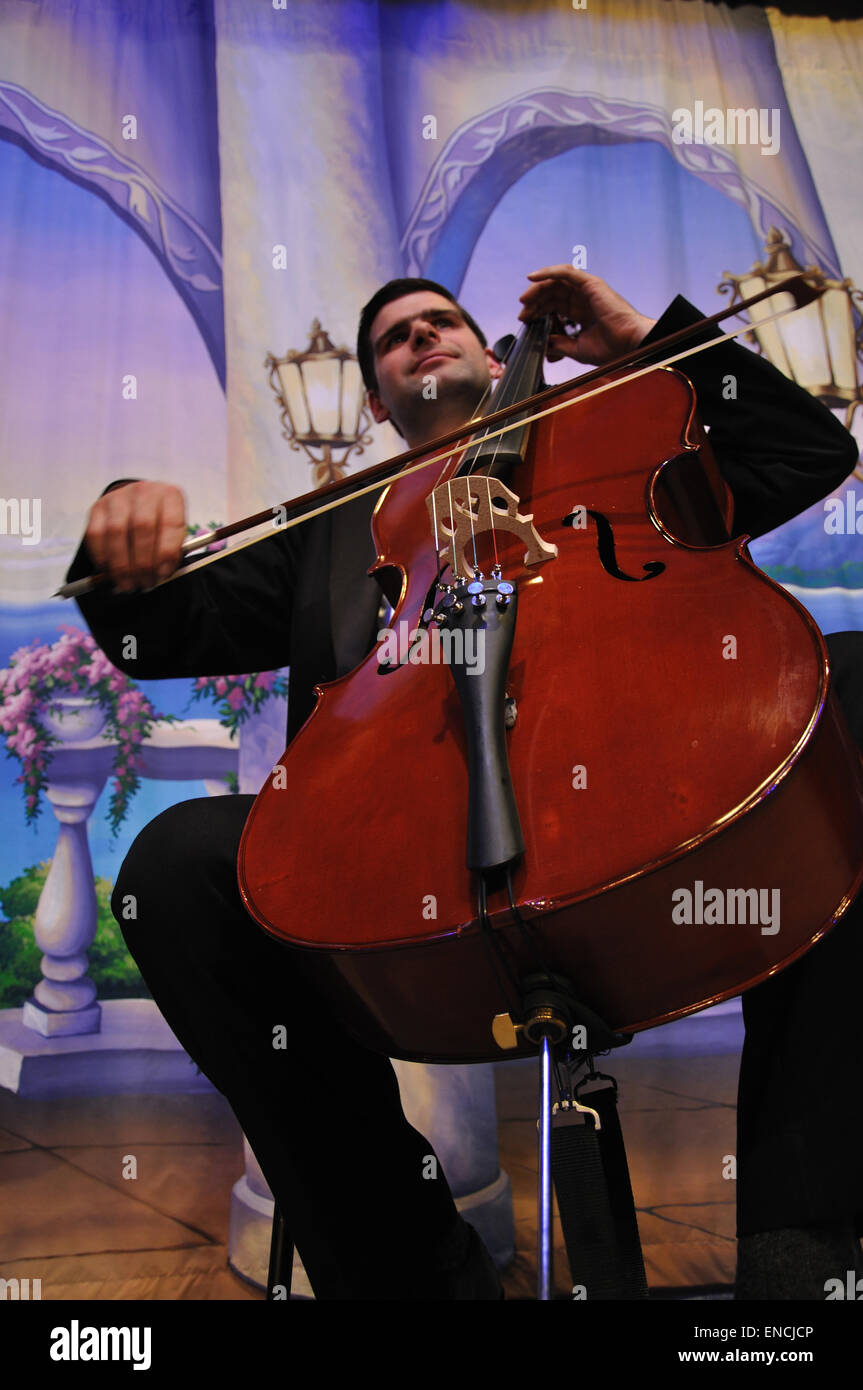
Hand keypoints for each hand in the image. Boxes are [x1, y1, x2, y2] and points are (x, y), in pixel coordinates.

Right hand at [84, 481, 186, 591]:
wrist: (137, 505)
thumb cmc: (159, 525)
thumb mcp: (174, 535)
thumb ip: (170, 553)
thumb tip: (159, 574)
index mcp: (170, 496)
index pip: (171, 523)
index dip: (166, 552)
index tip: (162, 574)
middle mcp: (144, 492)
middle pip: (142, 527)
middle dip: (143, 563)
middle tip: (144, 583)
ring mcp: (118, 497)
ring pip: (117, 532)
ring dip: (121, 564)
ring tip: (127, 584)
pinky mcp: (98, 507)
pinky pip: (96, 535)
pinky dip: (102, 558)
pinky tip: (109, 571)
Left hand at [518, 266, 655, 366]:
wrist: (629, 344)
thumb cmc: (612, 348)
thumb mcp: (578, 349)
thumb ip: (560, 344)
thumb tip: (545, 344)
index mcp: (581, 312)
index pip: (554, 305)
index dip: (538, 311)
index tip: (526, 320)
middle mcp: (584, 298)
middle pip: (552, 293)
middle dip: (534, 301)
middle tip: (523, 313)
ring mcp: (587, 289)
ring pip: (556, 281)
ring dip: (537, 289)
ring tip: (524, 300)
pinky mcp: (590, 283)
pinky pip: (565, 272)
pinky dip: (548, 272)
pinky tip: (532, 278)